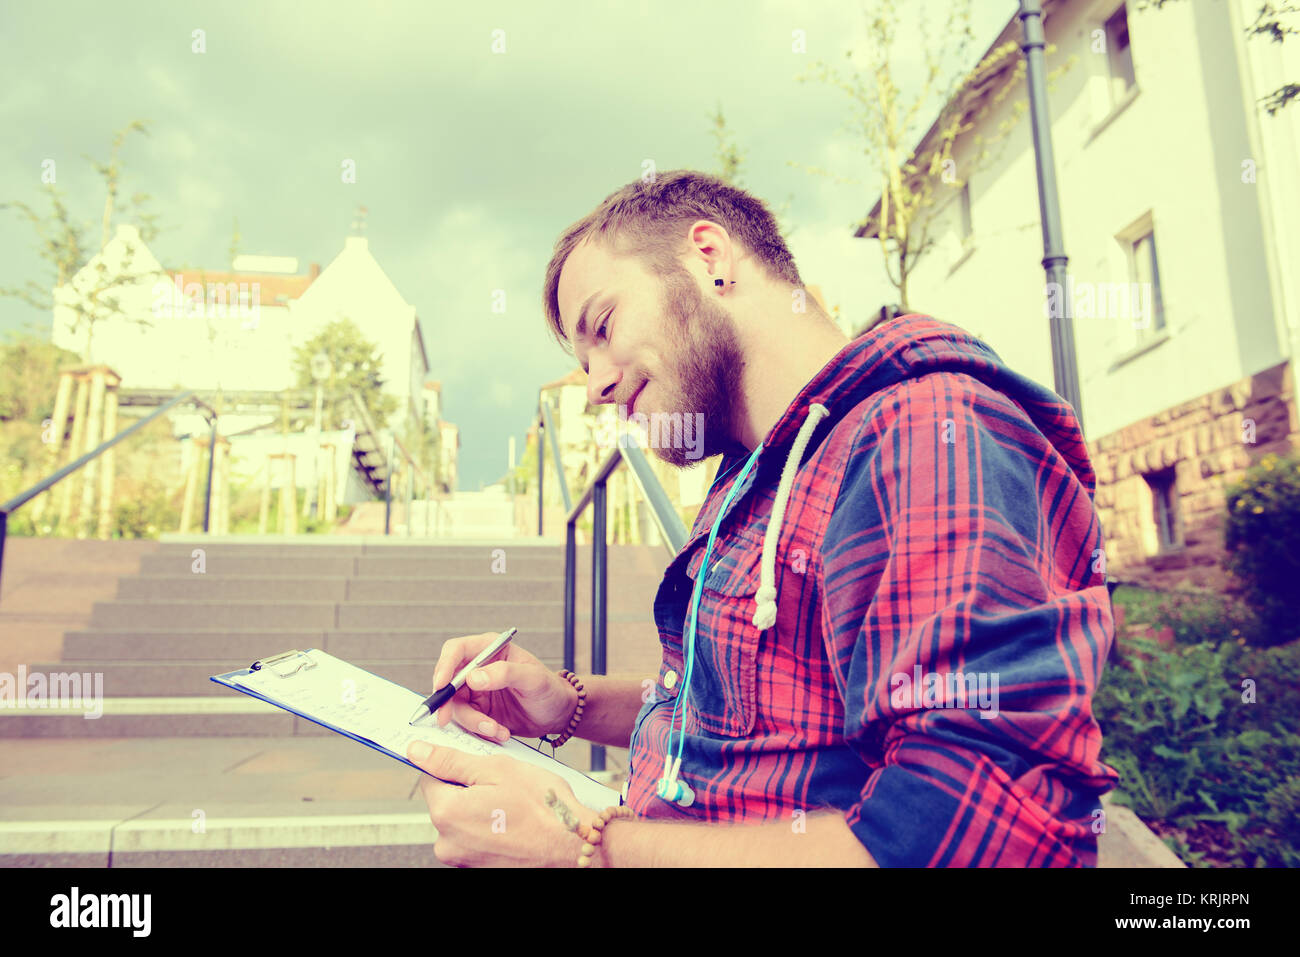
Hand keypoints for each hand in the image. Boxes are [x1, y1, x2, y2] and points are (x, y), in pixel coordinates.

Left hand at [407, 740, 592, 866]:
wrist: (574, 846)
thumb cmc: (542, 806)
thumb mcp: (497, 769)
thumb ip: (451, 760)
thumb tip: (416, 751)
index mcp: (446, 813)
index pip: (431, 777)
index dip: (456, 765)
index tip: (478, 765)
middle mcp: (446, 843)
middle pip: (447, 800)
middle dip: (470, 789)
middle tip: (504, 784)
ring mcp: (462, 861)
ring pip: (463, 820)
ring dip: (482, 809)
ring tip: (514, 805)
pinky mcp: (478, 868)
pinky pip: (476, 838)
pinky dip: (491, 828)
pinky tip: (515, 822)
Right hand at [429, 632, 577, 742]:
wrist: (558, 714)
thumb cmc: (550, 689)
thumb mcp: (533, 678)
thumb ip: (505, 673)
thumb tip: (473, 678)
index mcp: (489, 649)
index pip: (456, 650)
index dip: (444, 666)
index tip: (440, 686)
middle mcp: (478, 669)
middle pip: (448, 681)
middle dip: (447, 702)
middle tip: (446, 720)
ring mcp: (476, 691)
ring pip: (456, 707)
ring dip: (472, 722)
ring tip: (496, 730)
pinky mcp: (479, 712)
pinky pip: (468, 723)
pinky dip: (480, 731)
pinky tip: (500, 733)